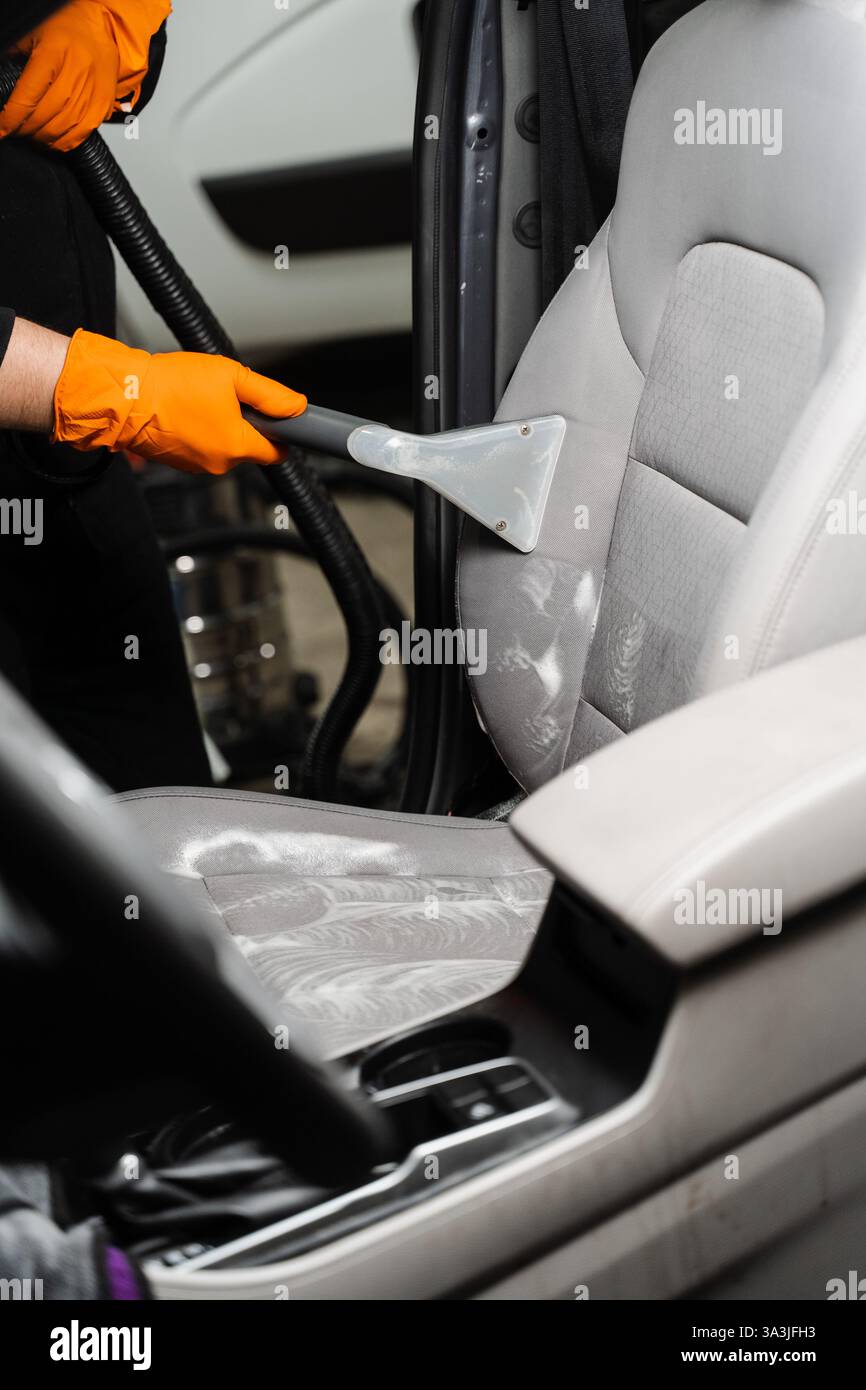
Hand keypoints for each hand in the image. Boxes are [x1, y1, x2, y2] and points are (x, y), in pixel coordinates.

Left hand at [0, 0, 170, 150]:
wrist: (100, 29)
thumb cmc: (65, 31)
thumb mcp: (32, 36)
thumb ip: (16, 60)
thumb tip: (4, 91)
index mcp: (54, 52)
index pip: (28, 96)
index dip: (11, 118)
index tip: (2, 129)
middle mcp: (75, 72)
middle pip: (44, 115)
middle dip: (25, 129)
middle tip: (15, 130)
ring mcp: (91, 91)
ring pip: (62, 127)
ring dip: (42, 138)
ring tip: (32, 136)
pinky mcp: (103, 104)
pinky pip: (82, 133)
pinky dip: (64, 143)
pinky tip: (53, 141)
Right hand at [52, 329, 306, 474]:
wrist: (124, 396)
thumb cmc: (171, 385)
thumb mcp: (231, 376)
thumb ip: (269, 394)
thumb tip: (297, 406)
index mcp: (238, 446)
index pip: (277, 452)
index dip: (280, 432)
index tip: (275, 417)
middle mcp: (219, 464)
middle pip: (248, 447)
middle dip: (243, 423)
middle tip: (225, 396)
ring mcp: (197, 466)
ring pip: (223, 447)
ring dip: (219, 426)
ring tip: (198, 399)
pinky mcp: (177, 463)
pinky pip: (199, 448)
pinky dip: (198, 431)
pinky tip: (184, 410)